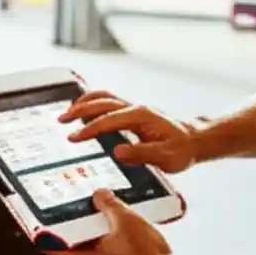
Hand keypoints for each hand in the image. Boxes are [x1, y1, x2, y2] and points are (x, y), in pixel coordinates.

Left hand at [49, 190, 202, 254]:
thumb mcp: (127, 224)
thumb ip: (110, 206)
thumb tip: (101, 197)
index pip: (48, 243)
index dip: (42, 226)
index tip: (38, 214)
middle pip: (72, 249)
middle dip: (78, 229)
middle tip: (83, 210)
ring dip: (99, 241)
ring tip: (111, 223)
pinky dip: (115, 253)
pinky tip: (130, 242)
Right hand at [58, 91, 207, 173]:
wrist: (193, 140)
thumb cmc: (181, 149)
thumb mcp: (166, 157)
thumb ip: (141, 154)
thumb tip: (117, 152)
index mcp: (141, 117)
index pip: (108, 121)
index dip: (90, 129)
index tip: (74, 137)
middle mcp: (135, 108)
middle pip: (101, 102)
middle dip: (79, 110)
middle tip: (62, 120)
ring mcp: (133, 107)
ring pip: (103, 97)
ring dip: (83, 102)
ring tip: (67, 112)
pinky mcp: (131, 111)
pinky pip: (108, 101)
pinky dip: (92, 103)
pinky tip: (83, 111)